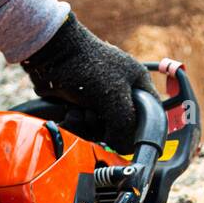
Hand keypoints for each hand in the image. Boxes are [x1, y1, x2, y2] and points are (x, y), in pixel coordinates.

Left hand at [21, 14, 157, 152]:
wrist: (51, 55)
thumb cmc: (87, 66)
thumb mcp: (116, 97)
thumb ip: (126, 125)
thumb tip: (122, 148)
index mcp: (138, 83)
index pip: (152, 114)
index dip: (142, 129)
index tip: (128, 138)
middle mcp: (121, 92)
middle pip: (124, 127)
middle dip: (107, 128)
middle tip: (95, 116)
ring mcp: (101, 99)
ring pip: (102, 129)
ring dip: (89, 126)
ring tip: (80, 112)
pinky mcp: (82, 105)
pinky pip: (85, 126)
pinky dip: (76, 123)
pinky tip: (70, 113)